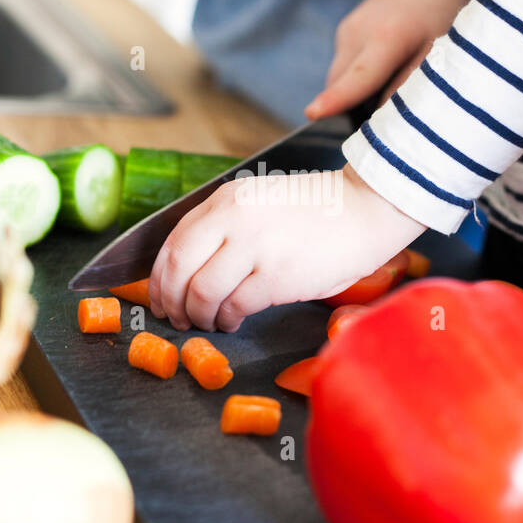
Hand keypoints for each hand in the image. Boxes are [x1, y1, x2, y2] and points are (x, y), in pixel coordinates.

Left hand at [148, 164, 422, 331]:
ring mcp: (254, 247)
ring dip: (199, 316)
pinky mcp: (276, 276)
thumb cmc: (314, 213)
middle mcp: (233, 219)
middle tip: (175, 318)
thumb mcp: (259, 204)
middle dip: (170, 301)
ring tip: (208, 322)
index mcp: (226, 200)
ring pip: (202, 293)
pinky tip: (233, 322)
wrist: (364, 211)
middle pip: (177, 270)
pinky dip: (227, 321)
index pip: (173, 243)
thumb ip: (225, 227)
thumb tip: (188, 269)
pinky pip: (234, 307)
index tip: (158, 297)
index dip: (158, 278)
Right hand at [306, 0, 474, 118]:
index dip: (337, 98)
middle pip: (341, 85)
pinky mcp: (343, 31)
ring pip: (339, 78)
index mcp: (388, 36)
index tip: (312, 113)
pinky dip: (357, 76)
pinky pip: (343, 67)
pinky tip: (382, 66)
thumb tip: (386, 121)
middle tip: (383, 112)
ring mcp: (346, 30)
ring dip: (356, 91)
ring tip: (389, 78)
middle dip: (352, 106)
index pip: (359, 75)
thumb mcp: (439, 53)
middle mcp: (359, 32)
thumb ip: (412, 86)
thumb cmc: (440, 18)